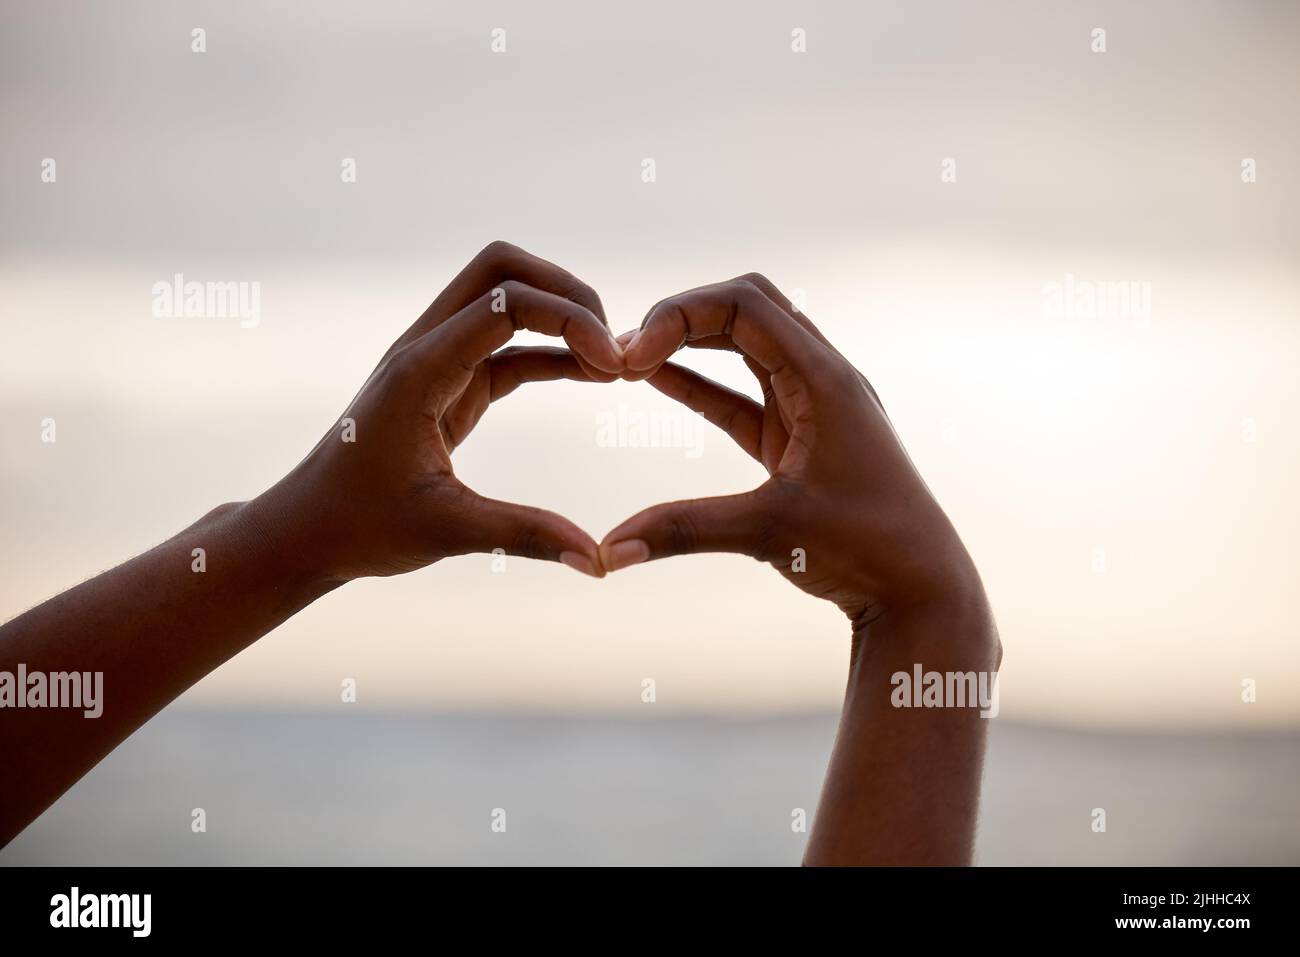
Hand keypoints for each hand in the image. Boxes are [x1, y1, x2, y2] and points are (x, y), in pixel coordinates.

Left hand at [249, 241, 623, 583]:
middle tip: (613, 344)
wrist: (307, 531)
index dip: (569, 319)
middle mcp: (426, 348)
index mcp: (421, 369)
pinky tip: (591, 376)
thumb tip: (597, 561)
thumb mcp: (447, 532)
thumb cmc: (360, 526)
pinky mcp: (449, 384)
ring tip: (612, 364)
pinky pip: (508, 347)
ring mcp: (437, 361)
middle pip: (503, 269)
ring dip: (561, 317)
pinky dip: (551, 351)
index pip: (506, 301)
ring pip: (506, 298)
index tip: (614, 369)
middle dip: (566, 292)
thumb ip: (525, 535)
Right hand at [600, 274, 985, 629]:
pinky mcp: (799, 439)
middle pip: (746, 308)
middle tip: (627, 350)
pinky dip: (699, 384)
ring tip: (630, 361)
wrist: (921, 589)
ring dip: (690, 344)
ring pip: (745, 348)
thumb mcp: (771, 532)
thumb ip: (686, 530)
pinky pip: (742, 394)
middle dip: (683, 316)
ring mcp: (811, 407)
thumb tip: (609, 551)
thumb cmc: (867, 550)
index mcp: (824, 379)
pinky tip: (656, 381)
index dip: (681, 313)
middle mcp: (822, 379)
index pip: (746, 304)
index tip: (632, 355)